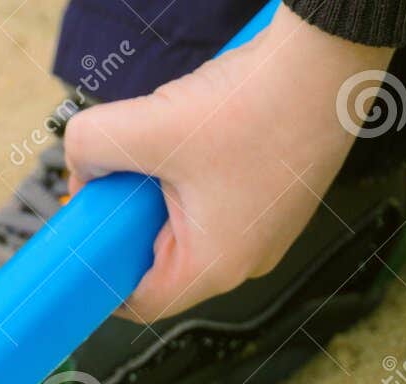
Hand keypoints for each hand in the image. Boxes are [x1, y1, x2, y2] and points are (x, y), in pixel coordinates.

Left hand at [63, 5, 393, 321]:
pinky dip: (190, 177)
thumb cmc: (258, 102)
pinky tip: (192, 138)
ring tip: (161, 148)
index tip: (81, 244)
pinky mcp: (274, 200)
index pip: (139, 302)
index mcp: (215, 266)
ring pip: (187, 227)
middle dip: (129, 222)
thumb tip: (78, 166)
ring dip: (160, 193)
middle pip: (161, 262)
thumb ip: (90, 148)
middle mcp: (245, 260)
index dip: (100, 276)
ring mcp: (265, 232)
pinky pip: (214, 203)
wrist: (327, 58)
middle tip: (115, 179)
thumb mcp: (150, 126)